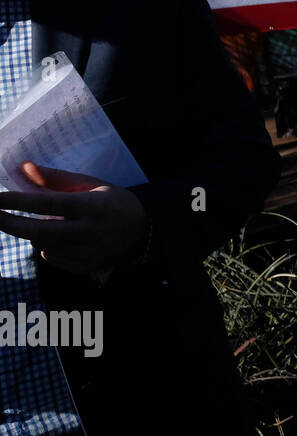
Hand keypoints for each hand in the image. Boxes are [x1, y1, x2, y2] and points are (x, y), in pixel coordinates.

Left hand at [0, 161, 146, 273]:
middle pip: (39, 231)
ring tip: (46, 222)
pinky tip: (62, 237)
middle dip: (10, 223)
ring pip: (43, 245)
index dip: (18, 201)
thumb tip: (24, 168)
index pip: (48, 204)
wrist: (143, 233)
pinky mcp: (85, 267)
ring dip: (34, 233)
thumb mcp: (91, 184)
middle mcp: (90, 232)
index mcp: (93, 206)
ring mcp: (88, 253)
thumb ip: (56, 178)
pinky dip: (48, 246)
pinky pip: (52, 257)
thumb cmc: (113, 202)